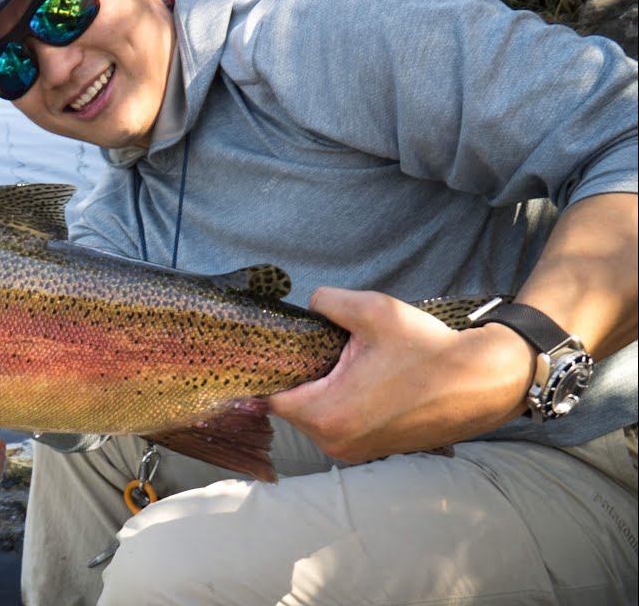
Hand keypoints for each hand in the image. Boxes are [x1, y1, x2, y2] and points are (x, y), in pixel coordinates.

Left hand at [268, 287, 532, 463]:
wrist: (483, 382)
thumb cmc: (428, 348)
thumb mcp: (372, 309)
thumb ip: (327, 301)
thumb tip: (309, 305)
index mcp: (326, 414)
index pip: (271, 396)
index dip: (272, 370)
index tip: (282, 349)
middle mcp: (335, 443)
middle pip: (292, 408)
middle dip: (300, 379)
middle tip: (320, 350)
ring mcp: (354, 452)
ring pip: (315, 418)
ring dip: (321, 392)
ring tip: (346, 365)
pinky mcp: (372, 452)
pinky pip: (339, 426)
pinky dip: (341, 405)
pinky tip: (362, 382)